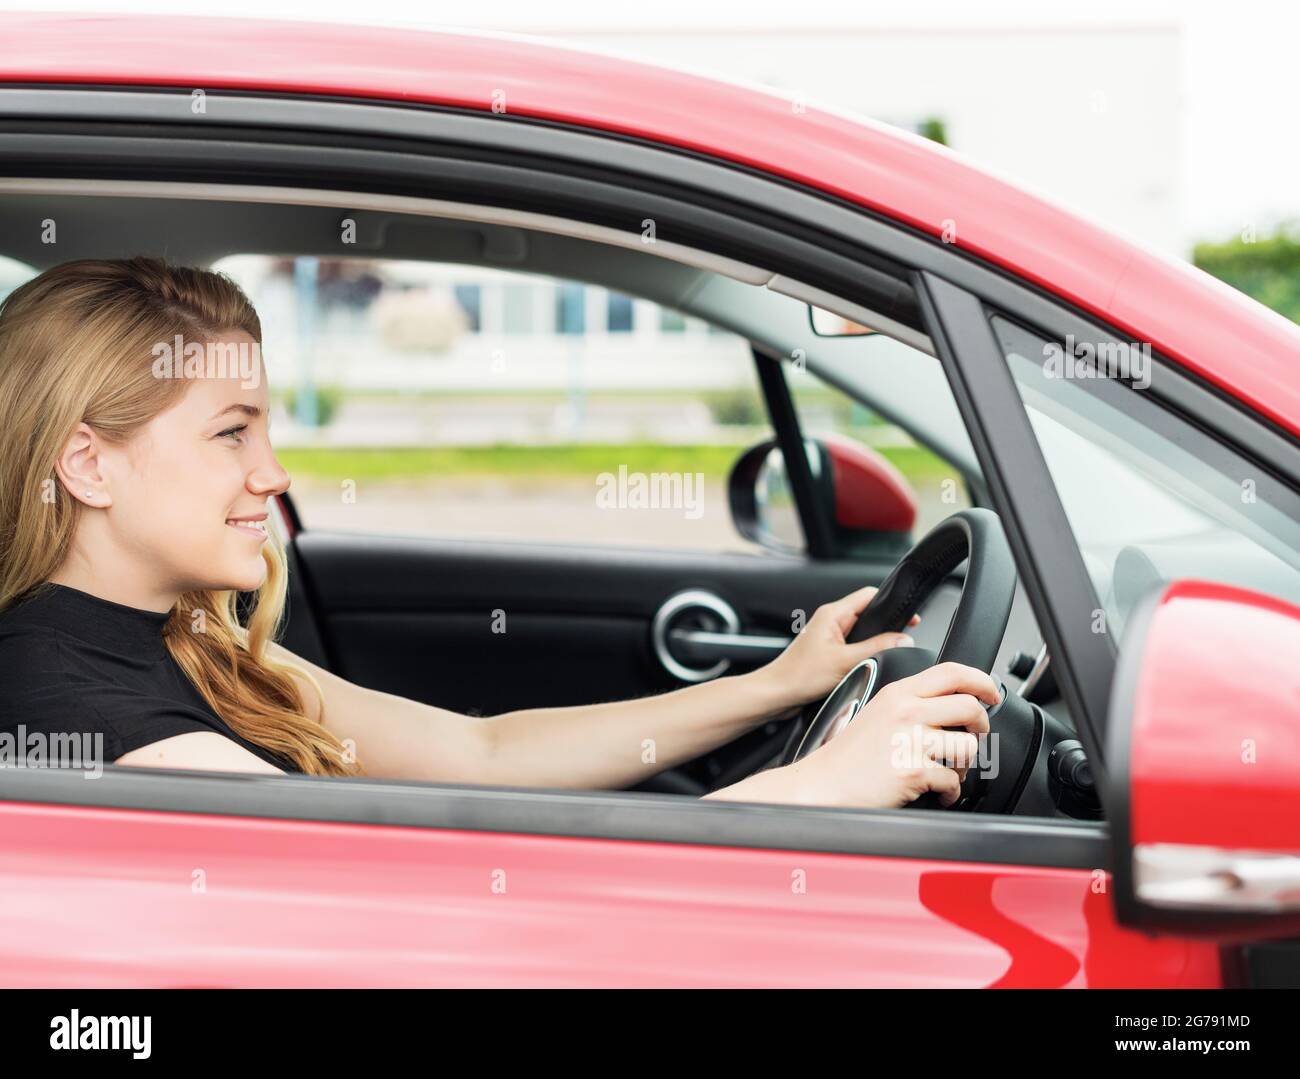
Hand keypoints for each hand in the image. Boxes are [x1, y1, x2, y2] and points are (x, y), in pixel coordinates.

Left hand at [755, 584, 918, 712]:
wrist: (777, 694)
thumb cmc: (799, 676)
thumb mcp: (846, 661)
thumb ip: (877, 648)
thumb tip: (904, 639)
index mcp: (833, 614)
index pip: (869, 595)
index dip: (892, 604)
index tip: (910, 617)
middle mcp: (830, 621)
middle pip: (868, 613)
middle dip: (886, 625)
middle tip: (900, 638)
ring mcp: (829, 636)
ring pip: (862, 632)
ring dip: (874, 642)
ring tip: (882, 654)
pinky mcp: (828, 652)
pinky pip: (854, 647)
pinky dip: (863, 654)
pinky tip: (867, 665)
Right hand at [790, 662, 999, 808]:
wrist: (822, 784)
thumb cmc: (847, 755)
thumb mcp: (877, 711)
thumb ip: (910, 703)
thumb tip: (950, 708)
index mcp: (898, 693)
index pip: (952, 672)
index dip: (981, 680)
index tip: (991, 692)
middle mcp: (906, 712)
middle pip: (970, 707)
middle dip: (982, 725)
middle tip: (975, 735)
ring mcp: (911, 741)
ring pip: (967, 747)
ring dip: (965, 764)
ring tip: (948, 770)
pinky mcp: (914, 771)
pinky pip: (953, 782)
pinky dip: (950, 792)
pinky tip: (937, 793)